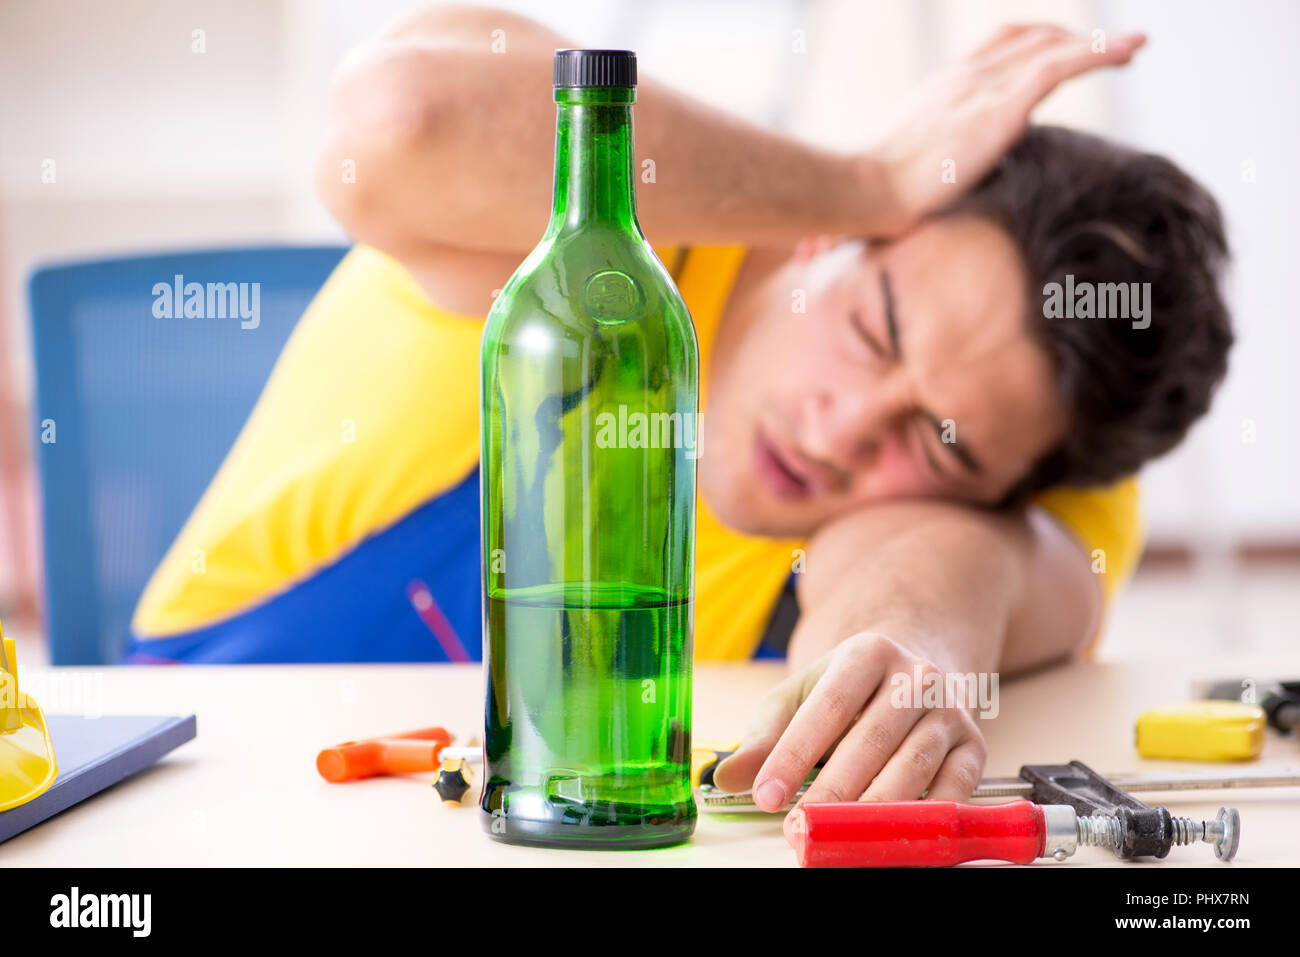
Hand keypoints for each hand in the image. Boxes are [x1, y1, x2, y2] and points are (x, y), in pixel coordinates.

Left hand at [711, 632, 987, 833]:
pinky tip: (896, 836)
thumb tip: (727, 776)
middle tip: (802, 825)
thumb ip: (762, 738)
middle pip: (872, 740)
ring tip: (841, 837)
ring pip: (915, 766)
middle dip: (834, 791)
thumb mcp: (799, 699)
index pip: (827, 707)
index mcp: (866, 654)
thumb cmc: (848, 691)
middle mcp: (914, 676)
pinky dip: (927, 817)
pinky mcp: (974, 745)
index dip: (795, 755)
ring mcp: (949, 710)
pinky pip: (956, 788)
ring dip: (877, 809)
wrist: (910, 674)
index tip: (767, 795)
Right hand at [863, 23, 1146, 234]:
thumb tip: (909, 205)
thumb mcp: (897, 176)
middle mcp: (962, 78)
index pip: (993, 50)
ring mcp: (982, 88)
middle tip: (1108, 51)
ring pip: (1051, 45)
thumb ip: (918, 173)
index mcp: (939, 91)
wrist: (863, 192)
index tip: (1059, 55)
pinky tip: (1130, 51)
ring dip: (1098, 42)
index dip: (1032, 45)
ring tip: (1134, 47)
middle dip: (1069, 39)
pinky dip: (1100, 52)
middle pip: (1026, 37)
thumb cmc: (868, 199)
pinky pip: (1062, 65)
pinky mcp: (1001, 106)